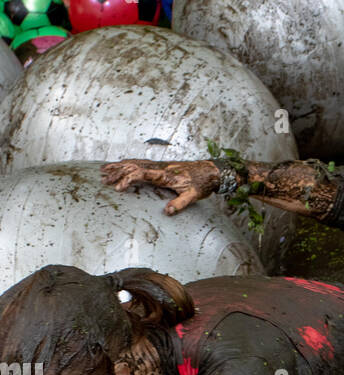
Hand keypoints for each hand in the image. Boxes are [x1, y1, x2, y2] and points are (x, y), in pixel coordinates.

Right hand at [100, 158, 219, 214]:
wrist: (209, 171)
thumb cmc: (200, 184)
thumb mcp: (192, 196)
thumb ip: (179, 204)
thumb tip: (167, 212)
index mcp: (164, 174)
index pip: (140, 174)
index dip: (128, 180)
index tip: (118, 188)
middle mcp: (158, 167)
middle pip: (133, 166)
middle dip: (117, 172)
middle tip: (102, 179)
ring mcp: (158, 165)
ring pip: (134, 163)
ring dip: (118, 167)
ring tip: (103, 170)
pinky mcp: (159, 166)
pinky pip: (139, 163)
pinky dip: (127, 164)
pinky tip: (120, 165)